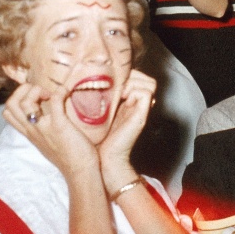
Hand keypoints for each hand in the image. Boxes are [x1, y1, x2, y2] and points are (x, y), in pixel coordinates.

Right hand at [2, 83, 99, 177]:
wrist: (79, 172)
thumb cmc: (68, 157)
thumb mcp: (47, 143)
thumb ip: (42, 130)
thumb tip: (46, 114)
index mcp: (29, 133)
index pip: (8, 113)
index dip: (17, 97)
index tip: (35, 97)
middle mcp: (33, 130)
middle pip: (10, 104)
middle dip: (23, 90)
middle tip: (41, 93)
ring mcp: (44, 128)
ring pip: (24, 103)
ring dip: (37, 90)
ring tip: (50, 94)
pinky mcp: (59, 126)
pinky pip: (54, 101)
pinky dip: (60, 91)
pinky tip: (67, 92)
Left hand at [99, 70, 155, 187]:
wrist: (103, 160)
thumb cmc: (94, 140)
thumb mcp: (94, 114)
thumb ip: (95, 100)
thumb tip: (86, 83)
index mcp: (126, 102)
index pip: (135, 78)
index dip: (126, 73)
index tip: (108, 80)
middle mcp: (136, 104)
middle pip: (144, 78)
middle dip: (130, 75)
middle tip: (114, 85)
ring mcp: (140, 110)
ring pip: (148, 83)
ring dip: (132, 82)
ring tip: (118, 92)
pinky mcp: (141, 116)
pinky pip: (145, 92)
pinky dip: (134, 91)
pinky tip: (121, 99)